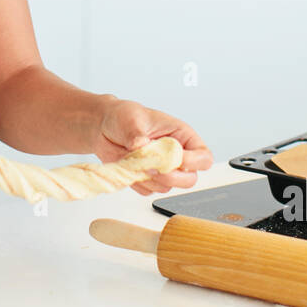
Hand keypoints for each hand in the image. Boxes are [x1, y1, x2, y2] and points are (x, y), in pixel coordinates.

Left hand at [91, 97, 212, 195]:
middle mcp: (175, 155)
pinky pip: (147, 190)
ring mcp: (161, 170)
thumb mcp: (131, 118)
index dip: (194, 162)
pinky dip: (136, 181)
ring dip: (150, 178)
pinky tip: (128, 166)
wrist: (103, 127)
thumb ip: (137, 133)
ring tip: (133, 159)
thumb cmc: (123, 116)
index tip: (176, 159)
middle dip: (172, 178)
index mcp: (181, 136)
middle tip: (154, 169)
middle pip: (189, 179)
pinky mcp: (147, 179)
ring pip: (167, 187)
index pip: (203, 157)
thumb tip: (141, 146)